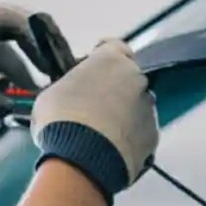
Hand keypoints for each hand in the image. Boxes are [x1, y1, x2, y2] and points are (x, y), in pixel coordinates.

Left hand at [0, 4, 58, 133]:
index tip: (49, 50)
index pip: (3, 16)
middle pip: (13, 38)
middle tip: (54, 79)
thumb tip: (10, 106)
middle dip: (35, 58)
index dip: (32, 27)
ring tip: (21, 107)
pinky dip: (2, 90)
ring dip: (16, 83)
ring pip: (5, 62)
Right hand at [31, 39, 158, 204]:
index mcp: (111, 60)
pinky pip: (141, 132)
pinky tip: (111, 148)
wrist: (81, 159)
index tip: (96, 64)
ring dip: (124, 114)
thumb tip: (70, 95)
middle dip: (114, 89)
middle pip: (128, 78)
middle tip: (93, 106)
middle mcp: (137, 78)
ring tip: (100, 134)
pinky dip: (130, 137)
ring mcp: (148, 107)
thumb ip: (70, 86)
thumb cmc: (61, 121)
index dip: (104, 56)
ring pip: (137, 106)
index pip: (115, 47)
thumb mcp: (52, 93)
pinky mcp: (153, 135)